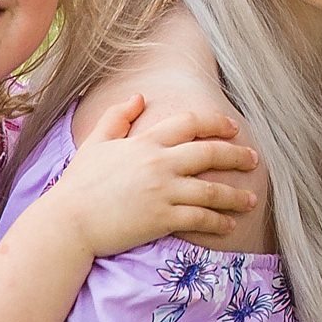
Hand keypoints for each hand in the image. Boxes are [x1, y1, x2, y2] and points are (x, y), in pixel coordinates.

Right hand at [48, 95, 259, 256]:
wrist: (68, 222)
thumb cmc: (79, 184)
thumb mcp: (96, 143)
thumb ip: (118, 117)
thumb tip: (139, 97)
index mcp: (146, 142)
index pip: (189, 123)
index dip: (215, 122)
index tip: (232, 128)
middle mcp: (159, 163)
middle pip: (209, 152)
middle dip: (236, 155)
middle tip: (254, 160)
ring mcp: (163, 191)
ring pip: (211, 189)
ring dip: (236, 195)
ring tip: (251, 200)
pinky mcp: (162, 218)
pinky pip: (200, 218)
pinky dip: (219, 221)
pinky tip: (230, 225)